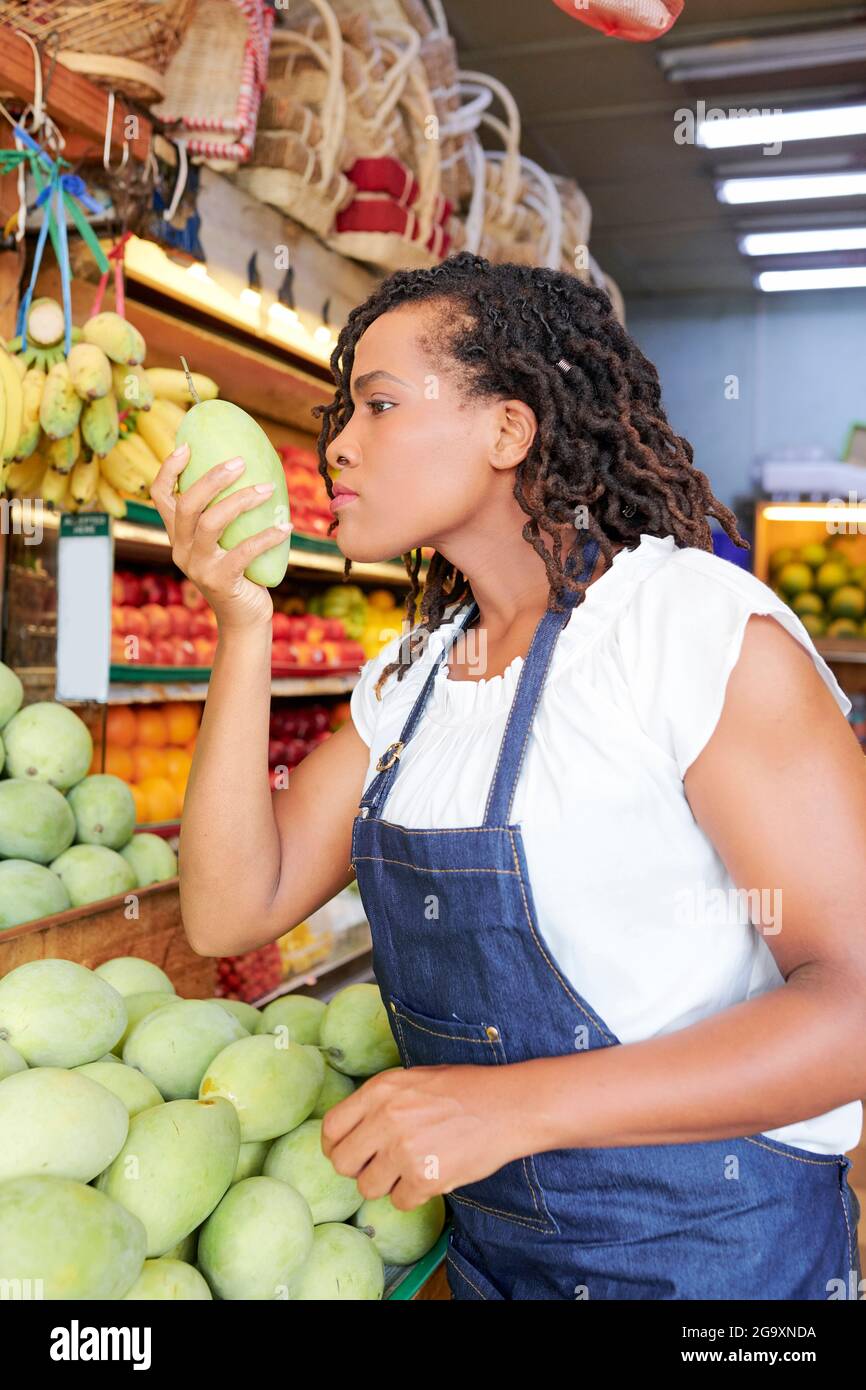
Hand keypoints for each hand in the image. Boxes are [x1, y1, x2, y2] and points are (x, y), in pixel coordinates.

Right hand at [149, 443, 287, 631]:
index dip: (169, 469)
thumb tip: (257, 470)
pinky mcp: (220, 581)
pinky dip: (266, 537)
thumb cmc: (241, 572)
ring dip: (241, 500)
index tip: (187, 446)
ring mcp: (198, 566)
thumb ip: (228, 515)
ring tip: (268, 488)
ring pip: (210, 523)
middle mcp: (181, 549)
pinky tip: (285, 527)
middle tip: (240, 461)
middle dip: (212, 478)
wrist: (244, 619)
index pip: (160, 496)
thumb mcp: (227, 542)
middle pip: (186, 504)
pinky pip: (242, 552)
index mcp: (179, 535)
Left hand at [320, 1063, 523, 1210]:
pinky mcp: (425, 1178)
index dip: (335, 1146)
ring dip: (387, 1184)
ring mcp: (405, 1150)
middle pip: (343, 1163)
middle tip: (380, 1166)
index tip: (347, 1153)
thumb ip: (380, 1101)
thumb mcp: (413, 1079)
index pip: (330, 1128)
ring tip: (411, 1169)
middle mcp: (386, 1119)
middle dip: (358, 1169)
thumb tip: (352, 1129)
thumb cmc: (465, 1090)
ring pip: (368, 1188)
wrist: (508, 1106)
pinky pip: (400, 1202)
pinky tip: (432, 1176)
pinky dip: (413, 1196)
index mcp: (380, 1090)